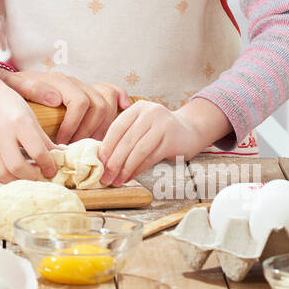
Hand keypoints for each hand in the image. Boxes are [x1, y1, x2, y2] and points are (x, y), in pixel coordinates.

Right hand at [0, 64, 57, 182]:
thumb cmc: (10, 105)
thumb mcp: (30, 117)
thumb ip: (44, 140)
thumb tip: (63, 156)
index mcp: (19, 122)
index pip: (37, 151)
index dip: (48, 165)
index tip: (52, 170)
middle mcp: (1, 133)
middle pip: (17, 166)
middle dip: (32, 176)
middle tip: (39, 174)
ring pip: (2, 174)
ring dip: (17, 180)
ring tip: (26, 175)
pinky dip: (4, 178)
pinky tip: (13, 173)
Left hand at [0, 69, 128, 143]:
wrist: (14, 80)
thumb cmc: (13, 87)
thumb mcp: (14, 85)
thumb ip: (30, 89)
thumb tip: (56, 99)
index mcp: (60, 81)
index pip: (80, 102)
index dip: (74, 125)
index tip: (62, 141)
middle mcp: (76, 83)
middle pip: (98, 105)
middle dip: (88, 130)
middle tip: (75, 148)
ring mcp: (85, 87)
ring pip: (107, 105)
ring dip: (101, 127)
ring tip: (87, 144)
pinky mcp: (90, 92)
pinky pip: (114, 92)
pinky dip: (121, 101)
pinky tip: (122, 110)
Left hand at [98, 98, 229, 186]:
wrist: (190, 130)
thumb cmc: (159, 131)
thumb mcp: (141, 126)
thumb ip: (125, 135)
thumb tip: (102, 158)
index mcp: (138, 108)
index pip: (117, 127)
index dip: (106, 145)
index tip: (98, 161)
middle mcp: (150, 112)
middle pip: (127, 140)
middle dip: (114, 161)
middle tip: (105, 176)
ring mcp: (162, 125)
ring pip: (138, 150)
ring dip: (125, 168)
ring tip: (116, 180)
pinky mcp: (172, 139)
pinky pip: (150, 157)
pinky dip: (138, 169)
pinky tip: (129, 177)